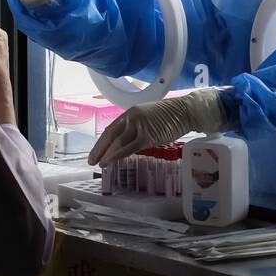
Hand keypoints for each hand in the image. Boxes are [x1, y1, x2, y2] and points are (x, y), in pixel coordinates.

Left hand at [87, 90, 230, 165]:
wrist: (185, 112)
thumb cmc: (170, 117)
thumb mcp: (148, 120)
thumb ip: (136, 129)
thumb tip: (128, 142)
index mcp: (130, 113)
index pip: (111, 129)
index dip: (102, 141)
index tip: (95, 152)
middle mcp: (131, 118)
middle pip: (110, 135)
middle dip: (99, 149)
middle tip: (91, 161)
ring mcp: (138, 126)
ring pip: (117, 142)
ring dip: (106, 154)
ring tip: (99, 164)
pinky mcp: (147, 136)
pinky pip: (128, 147)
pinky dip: (117, 155)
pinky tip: (110, 161)